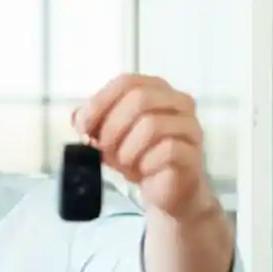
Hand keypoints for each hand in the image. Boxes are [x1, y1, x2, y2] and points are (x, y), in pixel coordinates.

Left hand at [73, 74, 214, 219]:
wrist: (165, 189)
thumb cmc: (138, 157)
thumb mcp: (108, 137)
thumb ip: (93, 123)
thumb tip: (79, 118)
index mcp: (155, 89)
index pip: (126, 82)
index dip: (100, 103)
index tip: (83, 128)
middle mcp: (177, 102)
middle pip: (139, 100)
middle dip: (112, 128)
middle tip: (103, 149)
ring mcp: (189, 126)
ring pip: (152, 125)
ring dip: (127, 150)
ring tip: (124, 163)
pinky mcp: (193, 152)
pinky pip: (167, 150)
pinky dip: (145, 164)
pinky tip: (143, 171)